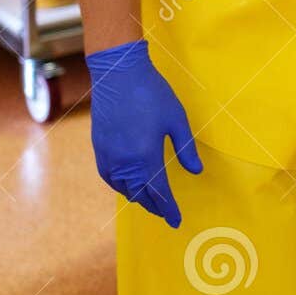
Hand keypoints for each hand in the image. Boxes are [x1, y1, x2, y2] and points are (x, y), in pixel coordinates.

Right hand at [87, 39, 201, 227]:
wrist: (118, 73)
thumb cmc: (152, 93)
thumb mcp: (177, 119)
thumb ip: (186, 149)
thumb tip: (196, 171)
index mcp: (145, 157)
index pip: (158, 193)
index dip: (168, 208)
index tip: (176, 221)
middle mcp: (123, 162)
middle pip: (139, 194)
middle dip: (154, 206)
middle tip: (166, 212)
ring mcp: (108, 156)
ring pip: (123, 188)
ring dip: (137, 197)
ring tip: (151, 201)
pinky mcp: (99, 148)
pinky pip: (110, 177)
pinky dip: (121, 186)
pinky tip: (129, 184)